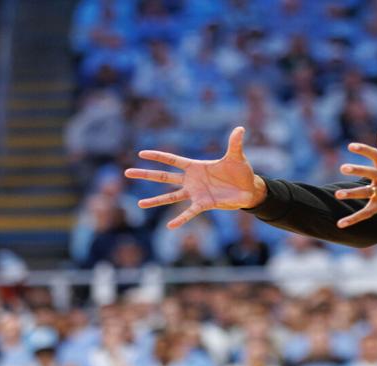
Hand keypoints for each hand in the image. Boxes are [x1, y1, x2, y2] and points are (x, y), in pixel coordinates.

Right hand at [126, 126, 265, 229]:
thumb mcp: (237, 157)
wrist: (249, 189)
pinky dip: (181, 219)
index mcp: (195, 166)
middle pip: (164, 177)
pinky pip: (189, 213)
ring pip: (170, 197)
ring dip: (156, 200)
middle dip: (146, 175)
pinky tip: (170, 226)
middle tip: (127, 173)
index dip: (158, 156)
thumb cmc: (241, 172)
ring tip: (139, 204)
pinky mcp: (203, 204)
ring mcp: (195, 193)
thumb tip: (241, 128)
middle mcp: (191, 180)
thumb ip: (235, 143)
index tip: (141, 153)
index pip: (172, 159)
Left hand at [332, 126, 376, 228]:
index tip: (351, 146)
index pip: (375, 154)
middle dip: (357, 170)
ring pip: (365, 193)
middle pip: (369, 173)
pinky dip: (353, 219)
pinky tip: (340, 224)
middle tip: (343, 168)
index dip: (363, 150)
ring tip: (338, 194)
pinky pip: (366, 213)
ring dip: (352, 193)